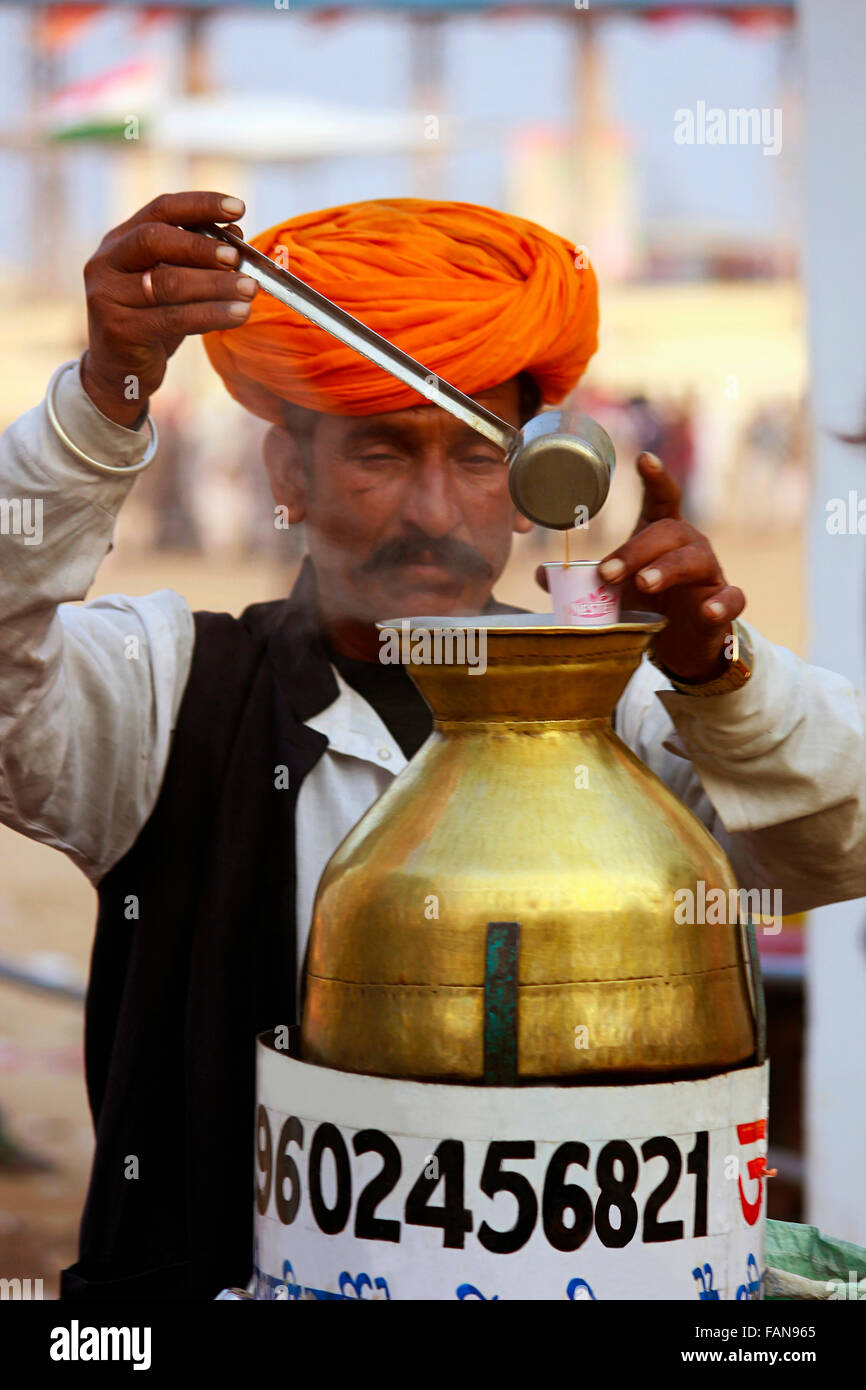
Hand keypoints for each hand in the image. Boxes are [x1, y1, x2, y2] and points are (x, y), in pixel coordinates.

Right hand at [81, 191, 256, 427]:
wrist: (119, 374)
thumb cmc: (151, 322)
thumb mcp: (173, 286)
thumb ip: (196, 260)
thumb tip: (236, 233)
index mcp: (120, 241)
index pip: (160, 210)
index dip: (200, 205)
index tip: (240, 208)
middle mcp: (106, 262)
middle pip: (155, 240)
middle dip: (202, 247)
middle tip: (237, 257)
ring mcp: (107, 296)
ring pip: (168, 283)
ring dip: (215, 284)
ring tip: (250, 289)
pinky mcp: (118, 330)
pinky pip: (173, 318)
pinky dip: (211, 315)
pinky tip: (239, 314)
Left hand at [597, 453, 744, 680]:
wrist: (681, 644)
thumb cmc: (648, 605)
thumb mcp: (614, 590)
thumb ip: (581, 581)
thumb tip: (542, 573)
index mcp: (660, 535)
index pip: (661, 499)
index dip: (655, 477)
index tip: (643, 458)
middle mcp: (689, 545)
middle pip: (668, 531)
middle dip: (636, 550)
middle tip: (607, 574)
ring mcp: (709, 572)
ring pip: (695, 559)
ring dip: (668, 569)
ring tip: (644, 584)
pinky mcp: (723, 602)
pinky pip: (731, 597)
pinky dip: (721, 603)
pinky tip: (706, 611)